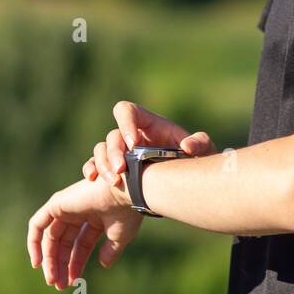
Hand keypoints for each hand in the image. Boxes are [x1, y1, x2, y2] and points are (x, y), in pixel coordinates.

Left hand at [27, 170, 142, 289]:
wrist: (125, 194)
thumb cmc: (126, 213)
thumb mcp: (119, 237)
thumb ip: (110, 250)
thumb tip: (103, 265)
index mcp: (95, 217)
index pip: (81, 244)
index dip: (76, 264)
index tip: (72, 282)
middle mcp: (79, 211)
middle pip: (64, 242)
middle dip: (60, 264)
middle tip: (58, 285)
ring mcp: (67, 206)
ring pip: (51, 237)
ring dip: (49, 259)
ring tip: (51, 279)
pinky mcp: (56, 203)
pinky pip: (38, 225)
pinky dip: (34, 242)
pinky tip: (38, 262)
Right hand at [92, 100, 217, 187]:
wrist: (185, 182)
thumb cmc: (193, 160)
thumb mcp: (202, 151)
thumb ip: (201, 143)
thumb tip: (188, 146)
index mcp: (148, 124)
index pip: (127, 111)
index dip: (126, 123)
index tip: (133, 144)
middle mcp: (131, 135)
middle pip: (112, 135)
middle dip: (114, 152)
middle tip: (121, 170)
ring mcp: (120, 152)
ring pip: (100, 150)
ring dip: (103, 164)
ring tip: (114, 182)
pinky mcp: (114, 168)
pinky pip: (94, 164)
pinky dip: (91, 169)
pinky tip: (93, 179)